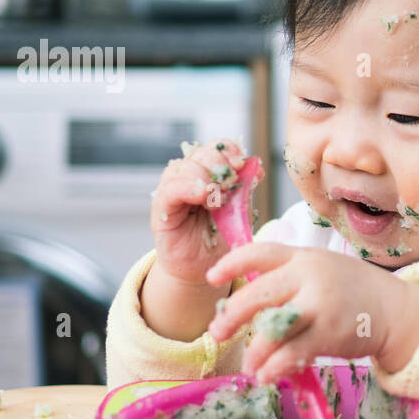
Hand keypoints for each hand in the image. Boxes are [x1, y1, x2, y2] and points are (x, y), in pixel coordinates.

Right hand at [149, 138, 259, 286]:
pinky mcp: (161, 210)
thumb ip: (246, 191)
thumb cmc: (222, 241)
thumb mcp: (240, 215)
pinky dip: (186, 188)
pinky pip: (169, 190)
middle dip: (219, 164)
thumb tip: (256, 166)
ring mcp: (174, 192)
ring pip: (184, 167)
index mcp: (210, 175)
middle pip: (201, 153)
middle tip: (230, 185)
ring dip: (205, 178)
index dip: (230, 151)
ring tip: (218, 199)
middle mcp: (190, 179)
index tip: (242, 163)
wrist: (204, 270)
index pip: (217, 148)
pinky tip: (201, 195)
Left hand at [204, 244, 418, 381]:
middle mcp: (310, 276)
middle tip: (217, 332)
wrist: (396, 310)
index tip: (211, 277)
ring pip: (273, 327)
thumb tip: (249, 301)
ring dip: (254, 350)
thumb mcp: (323, 269)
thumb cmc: (354, 291)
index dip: (231, 264)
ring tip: (249, 364)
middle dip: (232, 315)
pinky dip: (275, 366)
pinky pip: (293, 352)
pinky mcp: (330, 332)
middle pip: (258, 294)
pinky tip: (267, 375)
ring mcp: (320, 304)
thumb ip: (290, 277)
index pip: (260, 252)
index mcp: (304, 257)